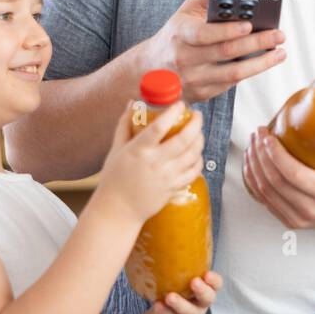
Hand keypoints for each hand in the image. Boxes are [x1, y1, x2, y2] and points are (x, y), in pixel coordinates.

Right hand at [97, 99, 204, 222]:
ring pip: (193, 154)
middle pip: (184, 139)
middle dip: (196, 124)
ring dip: (200, 140)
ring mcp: (167, 176)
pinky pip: (194, 171)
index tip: (180, 104)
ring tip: (198, 132)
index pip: (159, 127)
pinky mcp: (174, 188)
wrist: (118, 210)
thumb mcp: (116, 149)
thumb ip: (124, 125)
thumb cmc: (114, 178)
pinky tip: (196, 154)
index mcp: (139, 150)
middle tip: (197, 115)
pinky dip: (199, 160)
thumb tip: (132, 103)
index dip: (173, 113)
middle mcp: (155, 162)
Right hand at [140, 0, 286, 102]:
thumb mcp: (183, 13)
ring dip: (261, 64)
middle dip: (256, 43)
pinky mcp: (202, 93)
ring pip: (232, 74)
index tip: (249, 25)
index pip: (204, 34)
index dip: (227, 30)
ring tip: (281, 53)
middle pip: (225, 53)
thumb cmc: (175, 36)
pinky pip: (230, 84)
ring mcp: (193, 79)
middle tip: (279, 35)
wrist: (150, 70)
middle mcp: (185, 59)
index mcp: (179, 35)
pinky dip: (250, 72)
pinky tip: (265, 62)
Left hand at [146, 272, 223, 313]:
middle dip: (202, 291)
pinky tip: (157, 305)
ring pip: (189, 312)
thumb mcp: (182, 279)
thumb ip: (182, 265)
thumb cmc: (177, 291)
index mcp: (206, 288)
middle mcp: (201, 303)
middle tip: (194, 282)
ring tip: (169, 297)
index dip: (214, 280)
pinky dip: (164, 312)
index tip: (206, 274)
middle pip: (208, 298)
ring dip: (180, 304)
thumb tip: (168, 232)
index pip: (216, 284)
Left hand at [242, 118, 314, 231]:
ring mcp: (300, 219)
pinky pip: (265, 201)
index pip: (294, 175)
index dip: (275, 155)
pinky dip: (253, 182)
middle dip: (260, 155)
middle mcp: (312, 210)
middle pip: (274, 182)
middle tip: (258, 134)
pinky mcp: (291, 221)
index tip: (268, 136)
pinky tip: (252, 164)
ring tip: (253, 144)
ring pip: (265, 192)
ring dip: (254, 166)